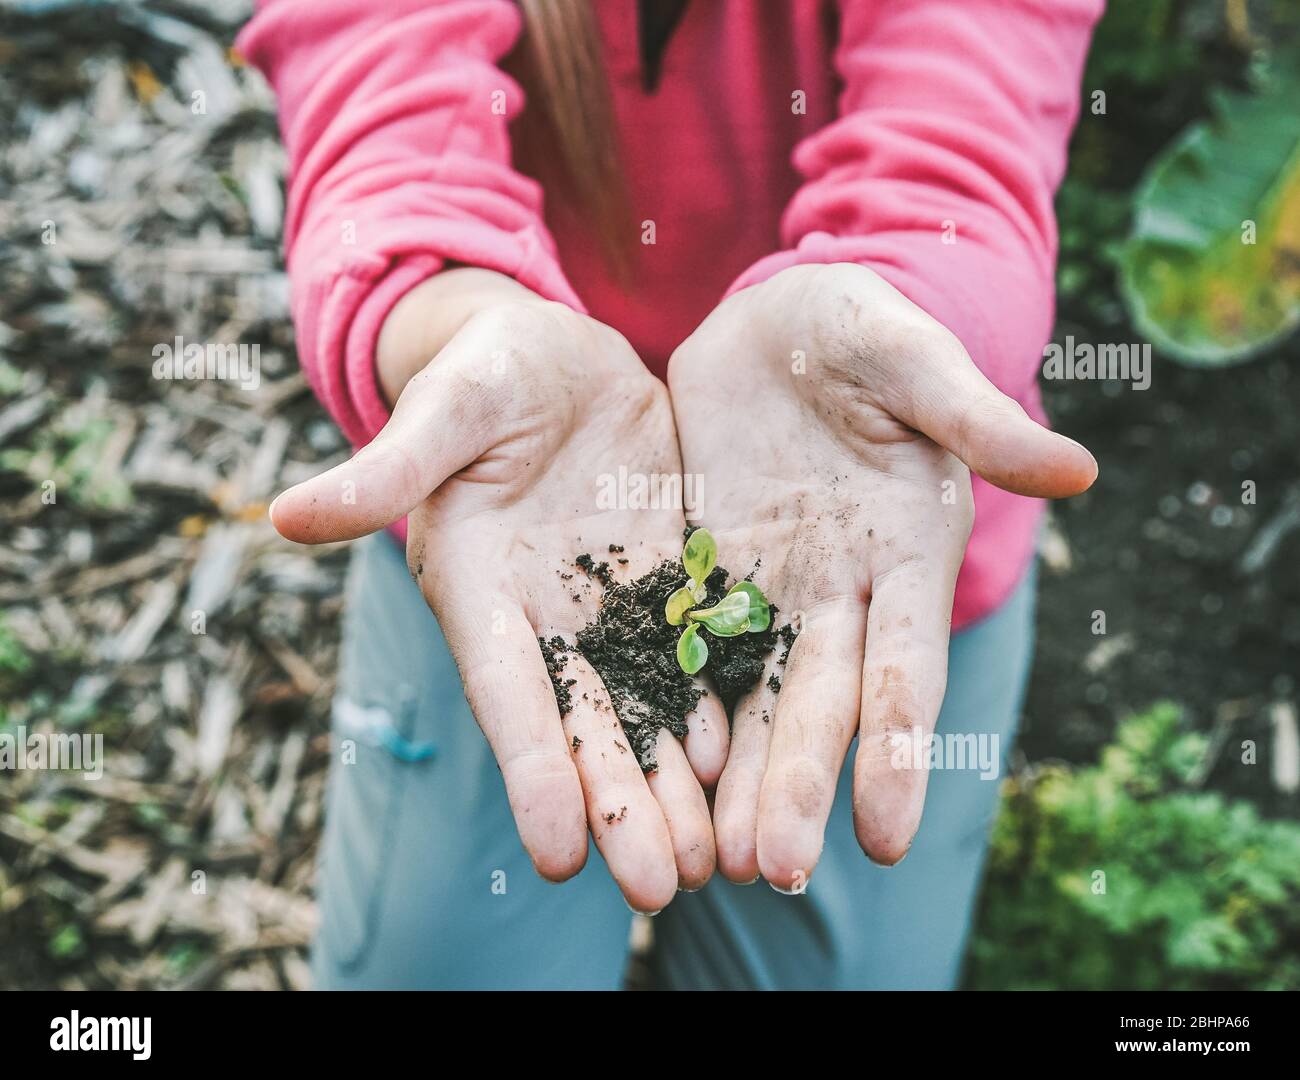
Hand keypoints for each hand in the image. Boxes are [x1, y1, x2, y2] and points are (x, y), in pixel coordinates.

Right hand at [271, 276, 727, 911]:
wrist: (553, 355)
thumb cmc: (483, 372)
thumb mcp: (446, 409)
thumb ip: (388, 469)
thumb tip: (281, 515)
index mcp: (480, 589)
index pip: (508, 693)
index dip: (532, 769)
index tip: (560, 853)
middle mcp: (545, 616)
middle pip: (587, 724)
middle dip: (624, 806)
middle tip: (664, 887)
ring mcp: (610, 602)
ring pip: (648, 705)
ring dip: (678, 783)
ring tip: (716, 858)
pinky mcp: (667, 576)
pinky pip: (696, 648)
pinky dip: (718, 703)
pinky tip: (747, 754)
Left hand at [667, 263, 1095, 887]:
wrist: (777, 319)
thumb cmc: (861, 327)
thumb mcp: (911, 359)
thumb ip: (975, 419)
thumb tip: (1079, 469)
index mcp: (904, 549)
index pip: (904, 665)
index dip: (895, 747)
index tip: (882, 837)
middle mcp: (842, 586)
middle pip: (821, 701)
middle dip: (799, 786)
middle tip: (766, 876)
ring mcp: (770, 582)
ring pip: (754, 692)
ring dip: (741, 775)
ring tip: (716, 859)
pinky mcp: (708, 566)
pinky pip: (691, 646)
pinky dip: (681, 706)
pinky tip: (663, 769)